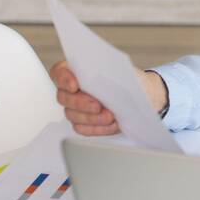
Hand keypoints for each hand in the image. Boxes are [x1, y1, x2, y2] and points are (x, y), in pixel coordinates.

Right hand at [50, 60, 166, 136]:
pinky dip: (98, 128)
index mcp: (76, 71)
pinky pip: (83, 129)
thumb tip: (100, 74)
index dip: (63, 79)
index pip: (59, 72)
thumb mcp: (119, 70)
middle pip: (63, 97)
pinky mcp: (83, 123)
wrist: (140, 95)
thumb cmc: (127, 80)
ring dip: (91, 118)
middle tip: (97, 105)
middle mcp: (72, 90)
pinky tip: (111, 124)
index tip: (75, 85)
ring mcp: (75, 108)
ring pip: (72, 115)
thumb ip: (105, 70)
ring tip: (109, 116)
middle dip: (81, 103)